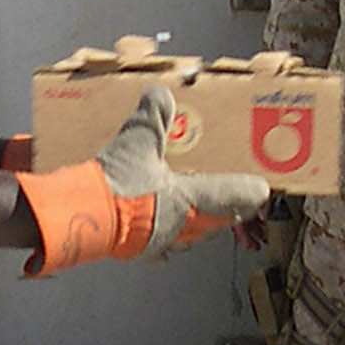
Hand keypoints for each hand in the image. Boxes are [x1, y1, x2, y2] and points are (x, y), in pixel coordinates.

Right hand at [17, 88, 269, 274]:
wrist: (81, 218)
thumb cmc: (116, 184)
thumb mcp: (138, 138)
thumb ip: (154, 112)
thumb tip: (162, 93)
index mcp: (192, 200)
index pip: (233, 196)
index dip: (250, 192)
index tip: (263, 189)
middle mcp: (183, 227)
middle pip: (215, 221)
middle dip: (222, 210)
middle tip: (229, 198)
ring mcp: (162, 243)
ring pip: (190, 235)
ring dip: (194, 222)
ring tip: (191, 208)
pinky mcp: (139, 251)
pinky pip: (160, 245)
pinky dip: (161, 234)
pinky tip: (153, 226)